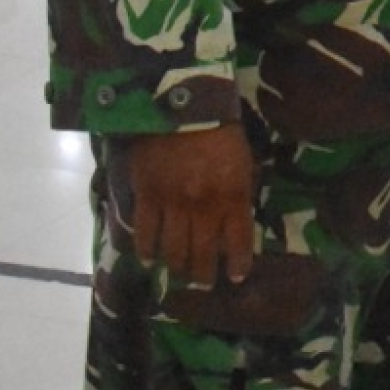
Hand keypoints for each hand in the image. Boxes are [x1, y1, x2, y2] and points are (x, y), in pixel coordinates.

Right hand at [124, 125, 255, 286]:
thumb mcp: (244, 160)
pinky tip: (148, 260)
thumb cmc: (220, 130)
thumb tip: (238, 218)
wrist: (181, 106)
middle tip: (202, 283)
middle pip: (203, 252)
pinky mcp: (147, 197)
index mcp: (233, 195)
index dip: (238, 263)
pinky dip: (146, 251)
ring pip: (174, 249)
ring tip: (178, 275)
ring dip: (177, 267)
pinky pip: (145, 233)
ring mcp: (173, 205)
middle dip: (204, 274)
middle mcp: (204, 207)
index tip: (235, 277)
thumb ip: (240, 191)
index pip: (238, 241)